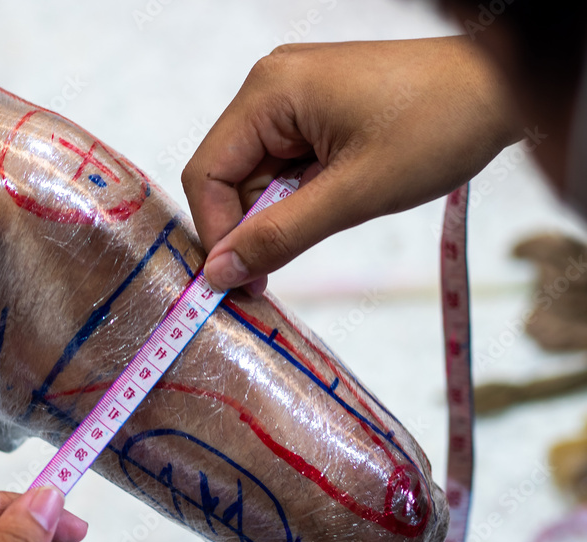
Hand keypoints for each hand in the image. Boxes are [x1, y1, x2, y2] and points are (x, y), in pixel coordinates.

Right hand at [183, 37, 521, 292]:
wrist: (505, 88)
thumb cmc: (437, 128)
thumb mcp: (354, 194)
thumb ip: (280, 235)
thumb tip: (220, 273)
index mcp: (269, 93)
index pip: (209, 174)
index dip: (217, 233)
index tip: (239, 282)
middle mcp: (270, 87)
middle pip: (228, 175)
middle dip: (247, 227)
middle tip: (270, 277)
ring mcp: (292, 95)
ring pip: (256, 173)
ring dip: (275, 214)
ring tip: (318, 231)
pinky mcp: (315, 108)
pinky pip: (284, 163)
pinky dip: (296, 196)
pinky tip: (326, 209)